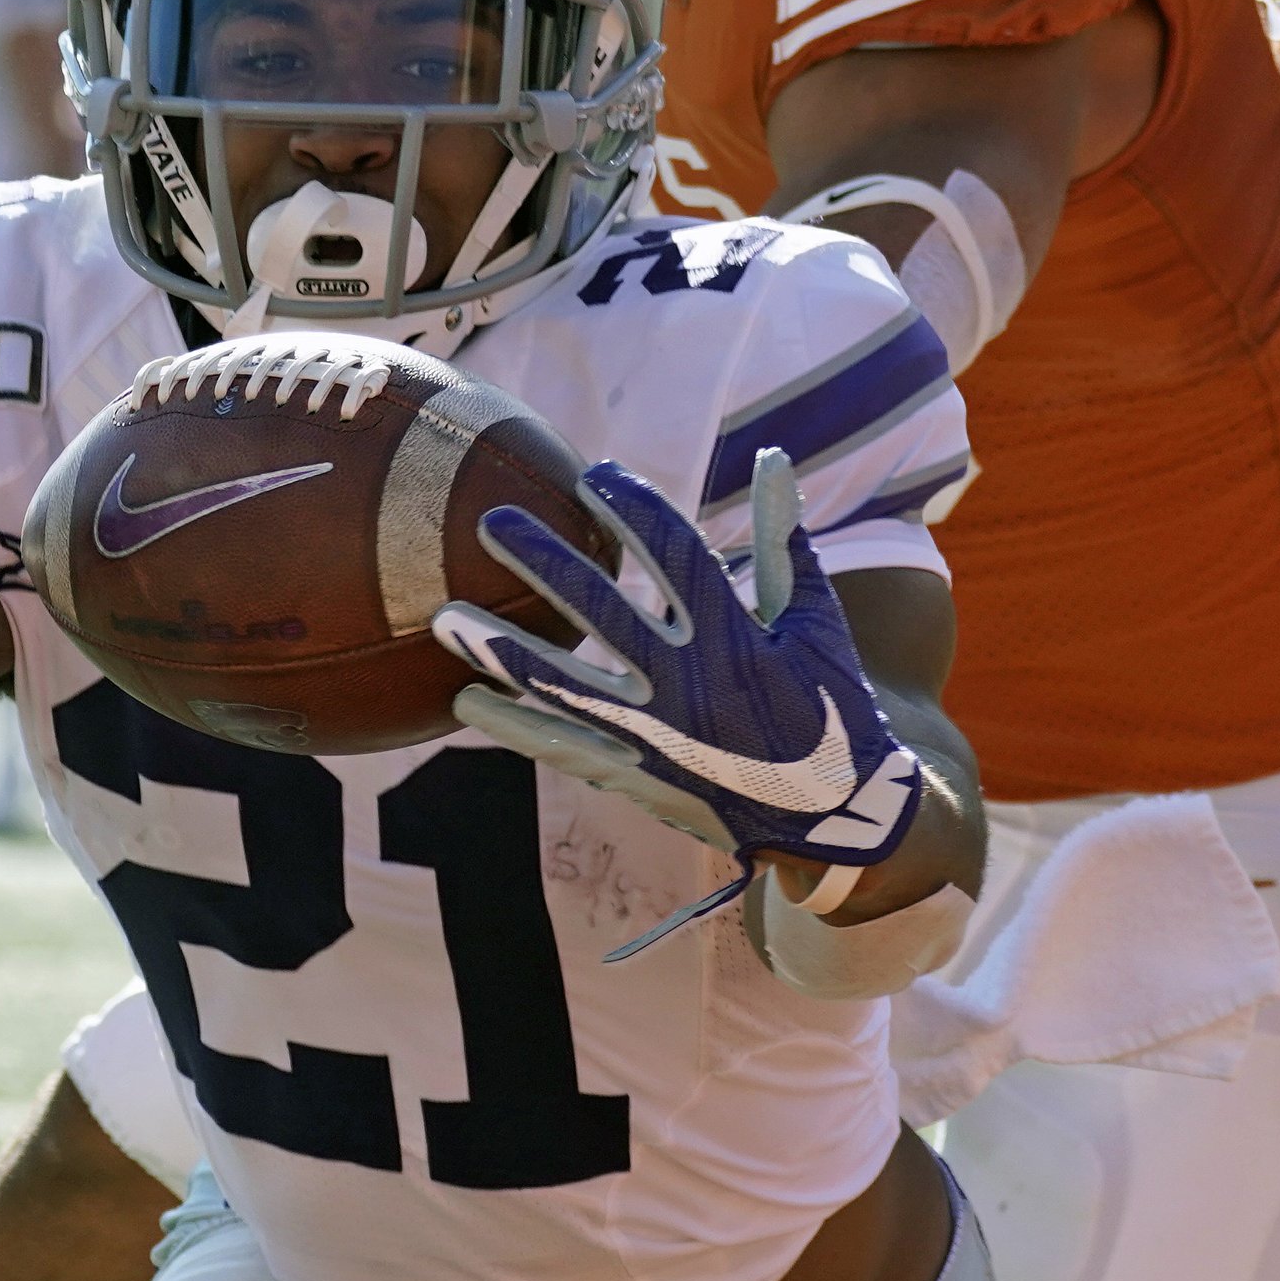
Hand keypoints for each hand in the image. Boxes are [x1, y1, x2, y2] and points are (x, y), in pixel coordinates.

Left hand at [434, 447, 920, 953]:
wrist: (835, 823)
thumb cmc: (831, 710)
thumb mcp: (814, 624)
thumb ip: (782, 542)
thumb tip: (772, 457)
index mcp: (738, 640)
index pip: (675, 556)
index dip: (634, 509)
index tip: (593, 474)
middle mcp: (689, 687)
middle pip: (603, 613)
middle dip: (547, 564)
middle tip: (492, 523)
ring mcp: (656, 738)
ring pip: (564, 688)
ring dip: (502, 652)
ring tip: (444, 619)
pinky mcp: (637, 777)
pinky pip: (563, 747)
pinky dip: (513, 725)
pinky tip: (464, 698)